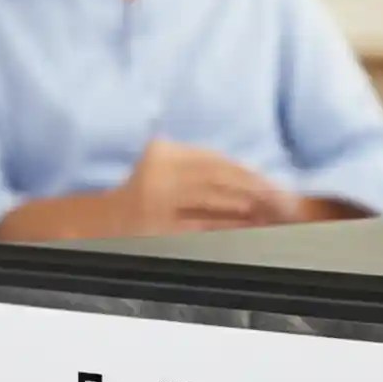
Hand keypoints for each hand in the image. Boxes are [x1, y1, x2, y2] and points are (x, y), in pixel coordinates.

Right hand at [114, 141, 288, 235]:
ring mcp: (155, 201)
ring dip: (245, 207)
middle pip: (217, 177)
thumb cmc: (141, 196)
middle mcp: (157, 172)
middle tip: (281, 200)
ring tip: (270, 214)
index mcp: (162, 152)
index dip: (248, 172)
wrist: (101, 222)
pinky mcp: (156, 228)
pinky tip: (245, 230)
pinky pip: (200, 226)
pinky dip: (227, 227)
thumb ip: (198, 167)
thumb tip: (253, 177)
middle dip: (254, 188)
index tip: (272, 183)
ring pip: (211, 199)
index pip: (214, 160)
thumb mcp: (164, 169)